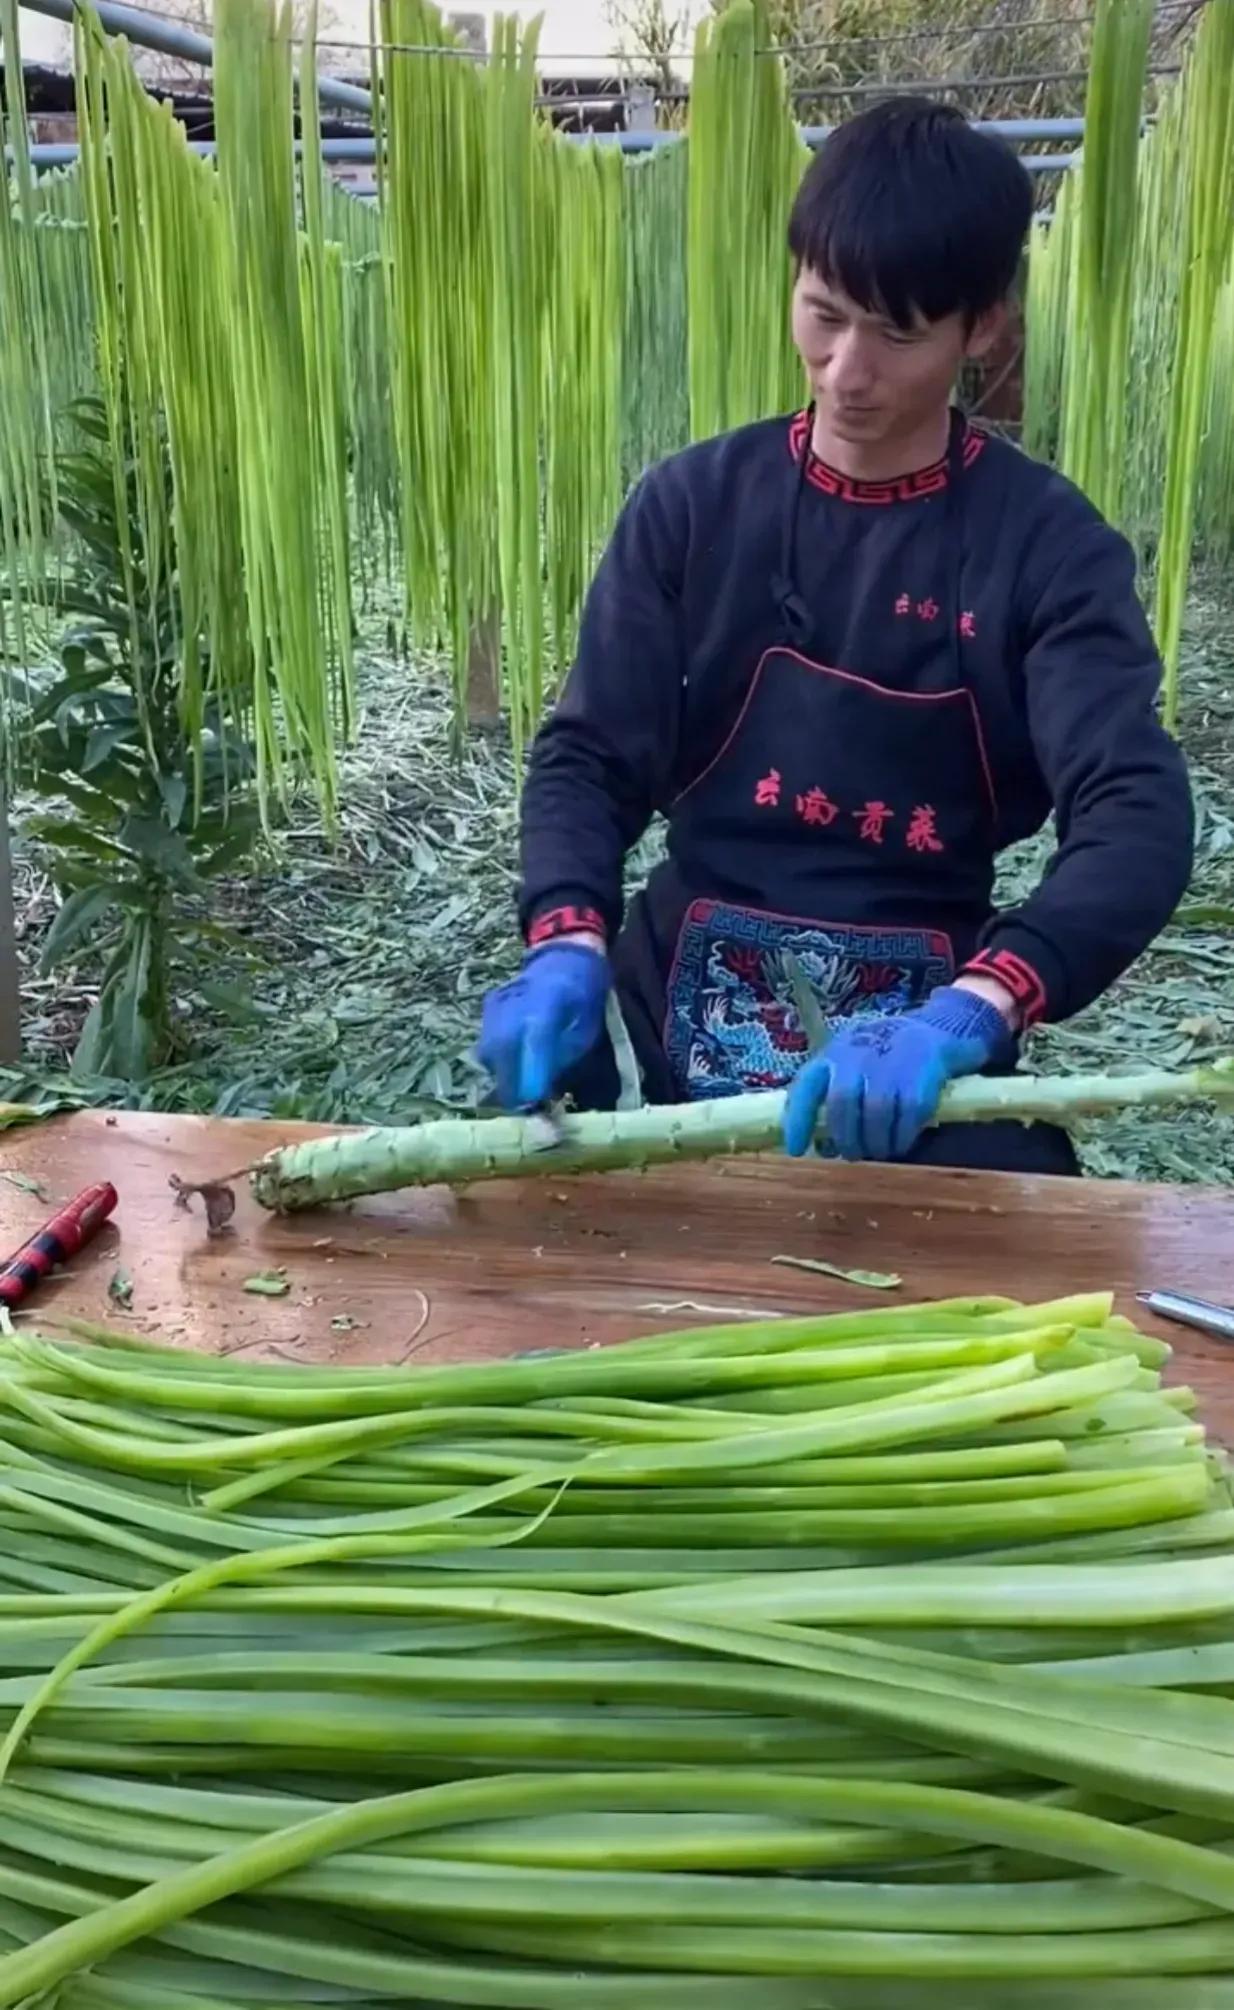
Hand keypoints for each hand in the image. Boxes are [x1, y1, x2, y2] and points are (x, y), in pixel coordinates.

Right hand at [478, 942, 610, 1111]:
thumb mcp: (586, 1028)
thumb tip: (542, 1097)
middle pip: (502, 1047)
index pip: (535, 1037)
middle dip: (511, 1085)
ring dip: (503, 1079)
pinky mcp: (487, 1010)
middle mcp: (516, 998)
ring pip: (489, 1050)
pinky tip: (515, 1077)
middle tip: (525, 1112)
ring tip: (521, 1098)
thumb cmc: (583, 997)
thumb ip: (564, 1059)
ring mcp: (496, 1003)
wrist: (563, 959)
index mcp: (551, 996)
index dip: (532, 1073)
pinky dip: (499, 1067)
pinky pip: (487, 1046)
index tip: (534, 1103)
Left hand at [782, 985, 1016, 1162]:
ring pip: (874, 1114)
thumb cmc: (884, 1054)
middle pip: (841, 1105)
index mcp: (834, 1053)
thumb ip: (832, 1094)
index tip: (795, 1150)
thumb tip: (819, 1144)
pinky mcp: (919, 1076)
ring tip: (878, 1151)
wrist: (936, 1028)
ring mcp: (889, 1064)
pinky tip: (900, 1143)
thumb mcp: (851, 1062)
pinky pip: (906, 1116)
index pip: (806, 1088)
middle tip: (853, 1154)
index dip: (798, 1121)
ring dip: (875, 1142)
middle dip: (845, 1137)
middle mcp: (857, 1055)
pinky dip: (901, 1137)